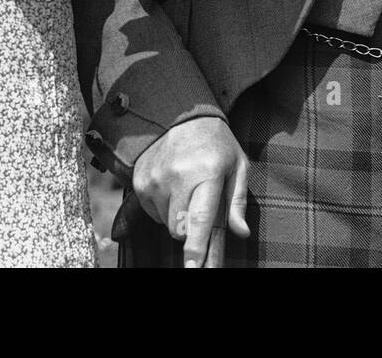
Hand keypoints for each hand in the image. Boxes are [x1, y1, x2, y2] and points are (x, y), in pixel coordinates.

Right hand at [132, 116, 249, 267]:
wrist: (180, 113)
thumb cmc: (216, 143)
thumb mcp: (237, 166)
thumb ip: (238, 201)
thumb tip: (242, 233)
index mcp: (208, 172)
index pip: (200, 218)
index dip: (197, 248)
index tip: (194, 268)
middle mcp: (178, 176)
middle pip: (179, 229)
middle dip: (191, 228)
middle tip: (200, 203)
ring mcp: (155, 178)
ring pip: (166, 222)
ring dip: (177, 215)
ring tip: (187, 187)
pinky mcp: (139, 180)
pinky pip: (152, 212)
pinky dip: (163, 207)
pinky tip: (172, 185)